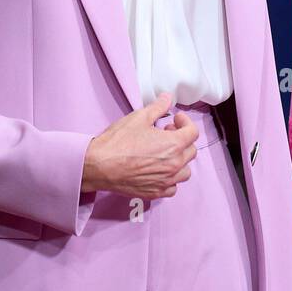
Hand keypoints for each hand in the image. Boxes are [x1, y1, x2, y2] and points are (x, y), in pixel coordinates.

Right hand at [81, 92, 198, 199]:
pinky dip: (170, 179)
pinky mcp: (155, 192)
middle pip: (191, 151)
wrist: (99, 165)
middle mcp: (174, 165)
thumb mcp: (139, 117)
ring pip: (185, 171)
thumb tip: (168, 98)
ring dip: (179, 160)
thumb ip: (158, 107)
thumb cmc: (118, 141)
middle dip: (182, 139)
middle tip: (166, 132)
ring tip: (164, 152)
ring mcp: (165, 181)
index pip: (193, 132)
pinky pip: (172, 187)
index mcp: (173, 145)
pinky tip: (158, 170)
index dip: (185, 122)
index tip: (175, 118)